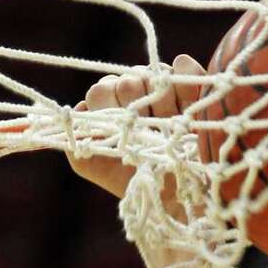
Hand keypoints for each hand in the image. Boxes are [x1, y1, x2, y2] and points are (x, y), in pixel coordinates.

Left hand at [66, 55, 205, 205]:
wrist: (171, 199)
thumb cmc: (132, 181)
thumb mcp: (94, 166)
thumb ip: (75, 140)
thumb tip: (80, 107)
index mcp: (111, 106)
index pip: (102, 90)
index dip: (108, 108)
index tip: (119, 132)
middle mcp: (136, 93)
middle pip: (127, 81)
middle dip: (135, 110)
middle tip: (147, 135)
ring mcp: (164, 89)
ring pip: (153, 76)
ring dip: (161, 104)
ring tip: (168, 132)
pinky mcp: (192, 88)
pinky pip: (183, 68)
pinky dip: (184, 76)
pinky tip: (185, 104)